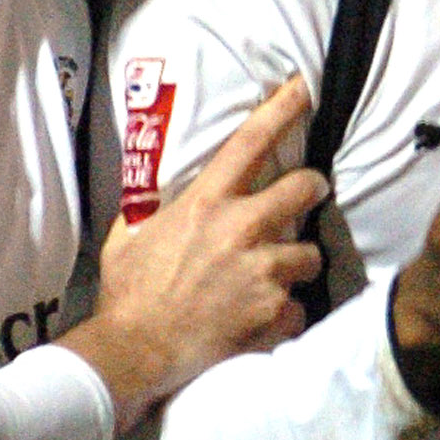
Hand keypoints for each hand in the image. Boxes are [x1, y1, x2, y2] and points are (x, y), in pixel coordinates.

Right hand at [73, 76, 327, 426]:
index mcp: (205, 204)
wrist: (135, 351)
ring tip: (272, 280)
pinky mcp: (275, 312)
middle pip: (304, 189)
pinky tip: (259, 324)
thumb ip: (149, 213)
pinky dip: (283, 317)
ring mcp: (263, 272)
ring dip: (296, 266)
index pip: (250, 143)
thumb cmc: (127, 294)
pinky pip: (297, 309)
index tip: (303, 87)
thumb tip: (151, 197)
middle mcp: (241, 230)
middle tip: (309, 195)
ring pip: (309, 255)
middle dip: (312, 189)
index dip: (281, 109)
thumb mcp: (127, 238)